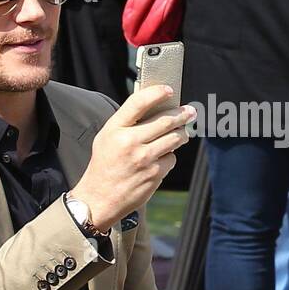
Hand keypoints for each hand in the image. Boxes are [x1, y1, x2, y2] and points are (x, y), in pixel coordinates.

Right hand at [70, 85, 194, 231]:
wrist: (98, 199)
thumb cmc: (104, 165)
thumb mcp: (106, 139)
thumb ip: (126, 123)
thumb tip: (156, 108)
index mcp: (114, 130)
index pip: (139, 103)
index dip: (157, 93)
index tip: (169, 90)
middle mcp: (129, 142)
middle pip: (165, 120)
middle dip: (182, 114)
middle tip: (190, 111)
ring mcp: (144, 159)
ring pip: (175, 138)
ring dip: (182, 134)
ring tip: (181, 133)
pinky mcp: (154, 174)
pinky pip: (172, 158)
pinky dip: (169, 157)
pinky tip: (159, 160)